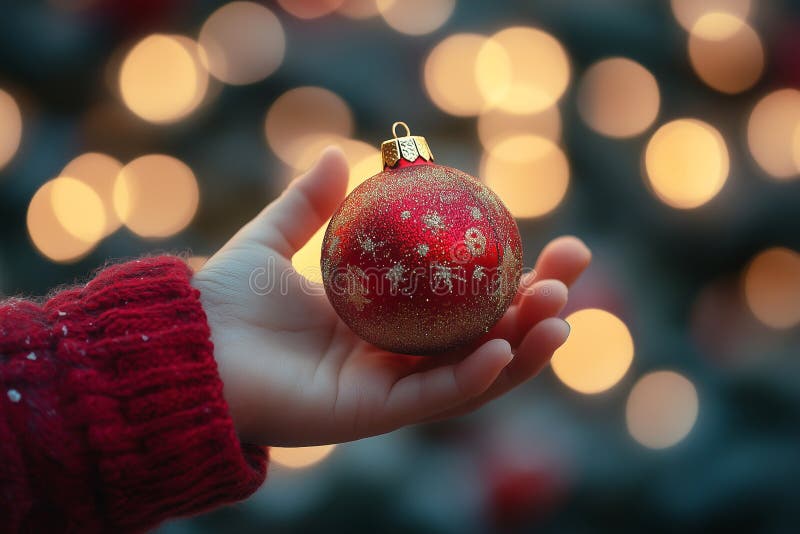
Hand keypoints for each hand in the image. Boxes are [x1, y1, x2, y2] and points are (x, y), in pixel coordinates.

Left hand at [192, 148, 590, 445]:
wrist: (187, 351)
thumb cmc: (224, 303)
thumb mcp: (272, 240)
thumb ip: (307, 204)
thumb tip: (341, 154)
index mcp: (379, 318)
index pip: (459, 299)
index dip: (506, 273)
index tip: (548, 237)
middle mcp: (392, 356)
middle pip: (482, 334)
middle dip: (533, 305)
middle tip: (573, 268)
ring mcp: (387, 389)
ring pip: (474, 371)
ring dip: (524, 346)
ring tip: (562, 311)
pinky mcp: (372, 416)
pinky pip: (436, 397)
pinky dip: (476, 376)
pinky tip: (508, 347)